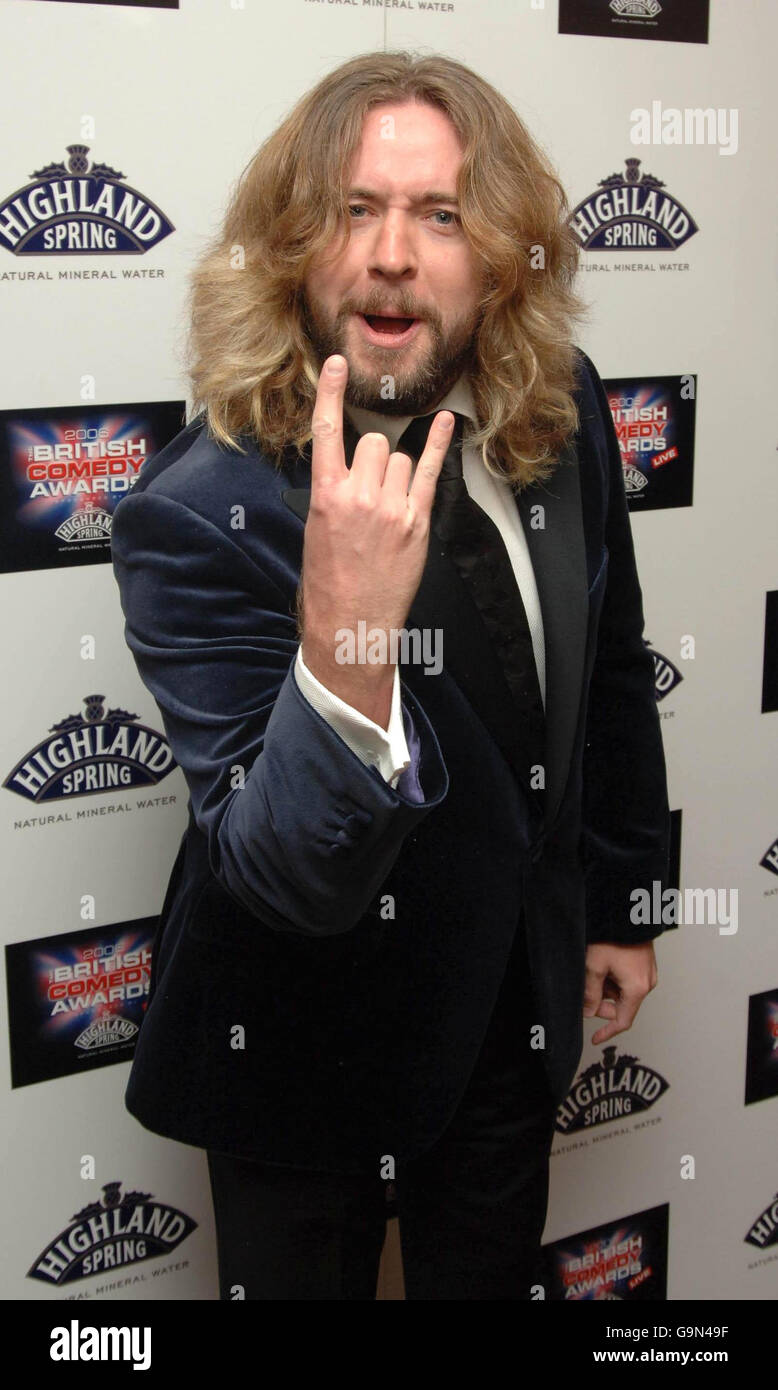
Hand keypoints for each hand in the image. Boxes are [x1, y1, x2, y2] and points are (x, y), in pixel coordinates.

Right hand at [300, 354, 453, 725]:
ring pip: (399, 459)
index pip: (326, 431)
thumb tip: (350, 473)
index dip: (329, 393)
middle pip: (373, 443)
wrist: (350, 624)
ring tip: (386, 507)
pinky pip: (429, 471)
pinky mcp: (416, 522)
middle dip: (373, 457)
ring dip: (395, 472)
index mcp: (325, 495)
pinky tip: (445, 422)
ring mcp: (392, 508)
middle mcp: (359, 495)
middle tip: (369, 490)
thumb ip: (334, 495)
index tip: (335, 365)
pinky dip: (438, 445)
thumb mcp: (316, 532)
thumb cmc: (328, 583)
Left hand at [583, 940, 657, 1044]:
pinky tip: (604, 961)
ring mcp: (648, 973)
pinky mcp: (645, 964)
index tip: (595, 1038)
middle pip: (621, 1005)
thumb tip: (587, 1012)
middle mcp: (647, 983)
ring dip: (606, 986)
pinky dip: (613, 977)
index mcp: (638, 988)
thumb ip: (590, 994)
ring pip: (622, 991)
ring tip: (596, 965)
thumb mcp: (594, 967)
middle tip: (586, 986)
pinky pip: (627, 979)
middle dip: (602, 1001)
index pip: (623, 1021)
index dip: (607, 1031)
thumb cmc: (614, 936)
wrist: (626, 912)